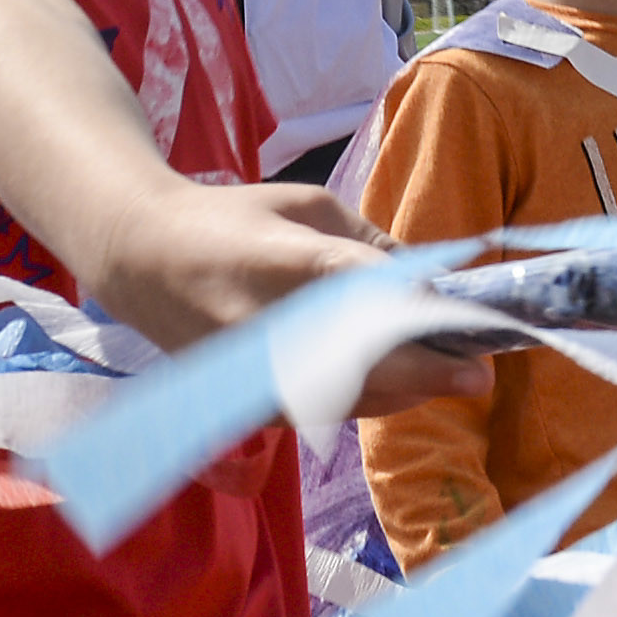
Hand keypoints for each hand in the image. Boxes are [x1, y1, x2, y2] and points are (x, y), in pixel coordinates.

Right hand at [70, 181, 488, 418]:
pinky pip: (322, 411)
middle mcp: (267, 324)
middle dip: (426, 371)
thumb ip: (369, 243)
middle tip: (477, 374)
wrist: (139, 259)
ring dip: (404, 390)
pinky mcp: (244, 399)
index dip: (423, 314)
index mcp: (283, 260)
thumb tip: (432, 279)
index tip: (472, 324)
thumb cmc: (230, 218)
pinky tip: (399, 387)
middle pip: (360, 361)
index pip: (364, 292)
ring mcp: (253, 371)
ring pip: (346, 397)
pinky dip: (366, 399)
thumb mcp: (305, 205)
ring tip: (449, 376)